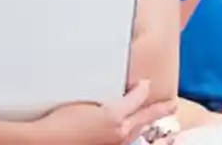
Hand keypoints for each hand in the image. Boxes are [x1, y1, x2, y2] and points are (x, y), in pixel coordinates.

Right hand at [31, 80, 176, 144]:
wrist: (50, 140)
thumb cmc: (61, 122)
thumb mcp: (82, 102)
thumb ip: (103, 98)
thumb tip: (113, 96)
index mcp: (114, 116)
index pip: (136, 98)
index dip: (142, 88)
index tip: (145, 83)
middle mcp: (120, 132)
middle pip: (145, 118)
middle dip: (159, 110)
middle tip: (171, 104)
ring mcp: (116, 143)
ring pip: (139, 133)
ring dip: (151, 125)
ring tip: (163, 125)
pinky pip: (130, 141)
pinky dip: (139, 137)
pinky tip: (137, 135)